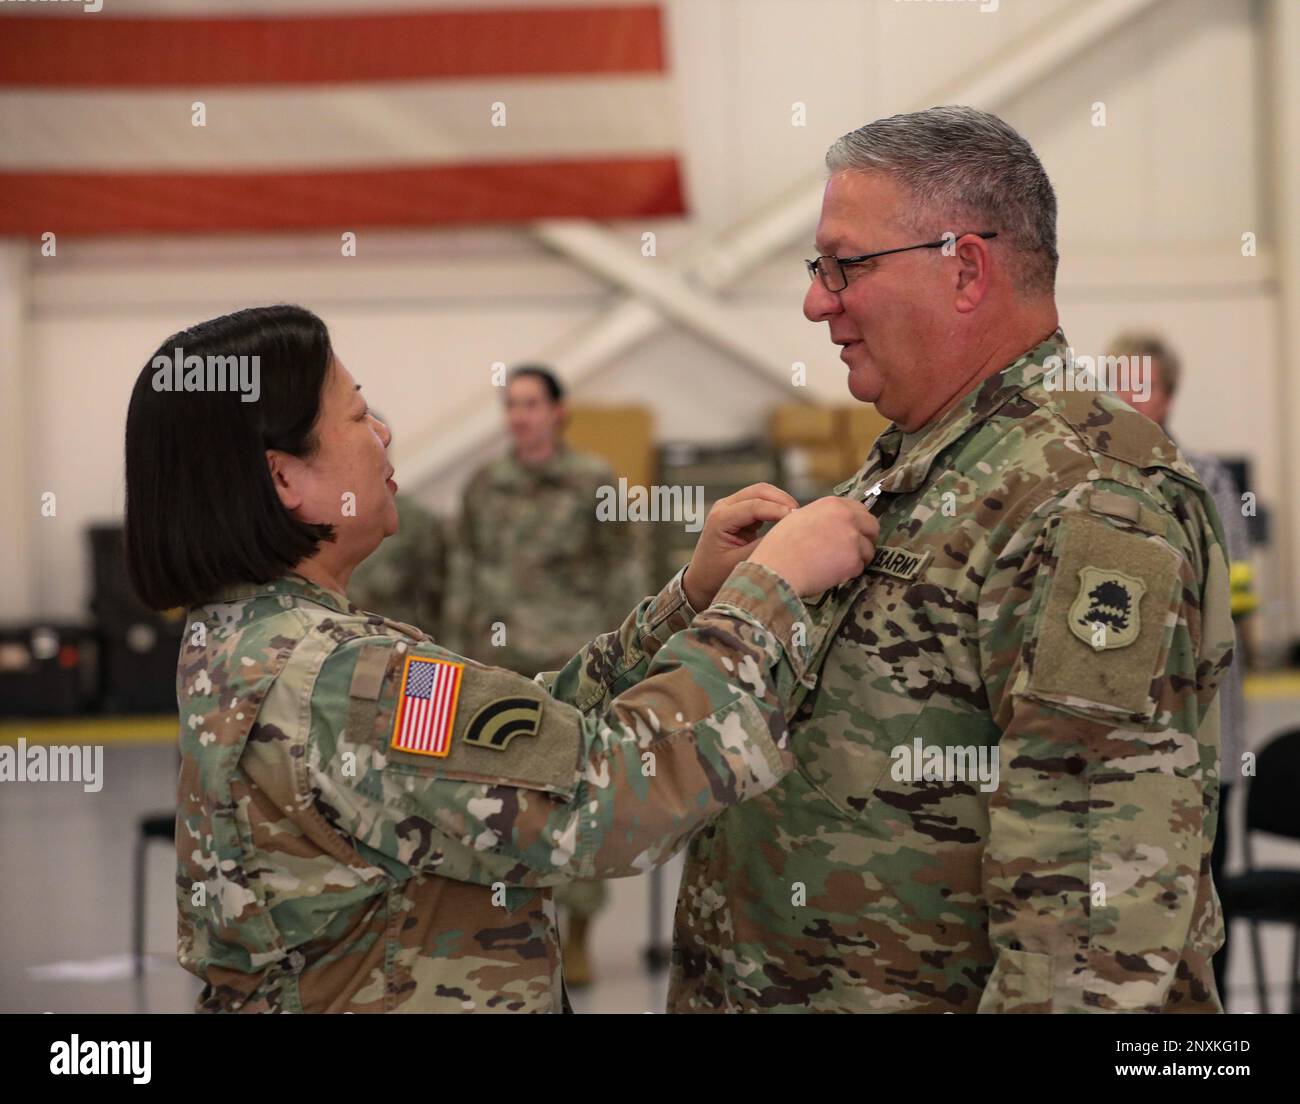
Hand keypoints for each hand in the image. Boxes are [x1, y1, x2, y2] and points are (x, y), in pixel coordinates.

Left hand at [682, 483, 798, 609]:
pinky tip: (789, 521)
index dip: (778, 510)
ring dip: (781, 502)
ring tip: (798, 518)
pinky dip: (777, 507)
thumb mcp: (741, 563)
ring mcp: (731, 506)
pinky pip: (762, 502)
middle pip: (759, 491)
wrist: (702, 580)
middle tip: (801, 516)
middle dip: (782, 500)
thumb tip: (788, 534)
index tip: (797, 519)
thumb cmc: (717, 575)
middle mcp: (723, 507)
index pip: (754, 506)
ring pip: (762, 493)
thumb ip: (763, 546)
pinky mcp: (740, 512)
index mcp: (720, 519)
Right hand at [747, 496, 877, 596]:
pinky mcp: (854, 560)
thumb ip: (821, 517)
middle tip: (854, 551)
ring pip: (868, 550)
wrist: (777, 569)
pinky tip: (832, 574)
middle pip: (872, 526)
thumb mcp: (798, 519)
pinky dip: (850, 573)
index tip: (852, 533)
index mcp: (832, 504)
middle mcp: (847, 517)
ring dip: (857, 558)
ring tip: (836, 566)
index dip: (857, 523)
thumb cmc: (779, 547)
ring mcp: (852, 538)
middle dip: (866, 539)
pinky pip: (860, 568)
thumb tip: (830, 524)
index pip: (859, 509)